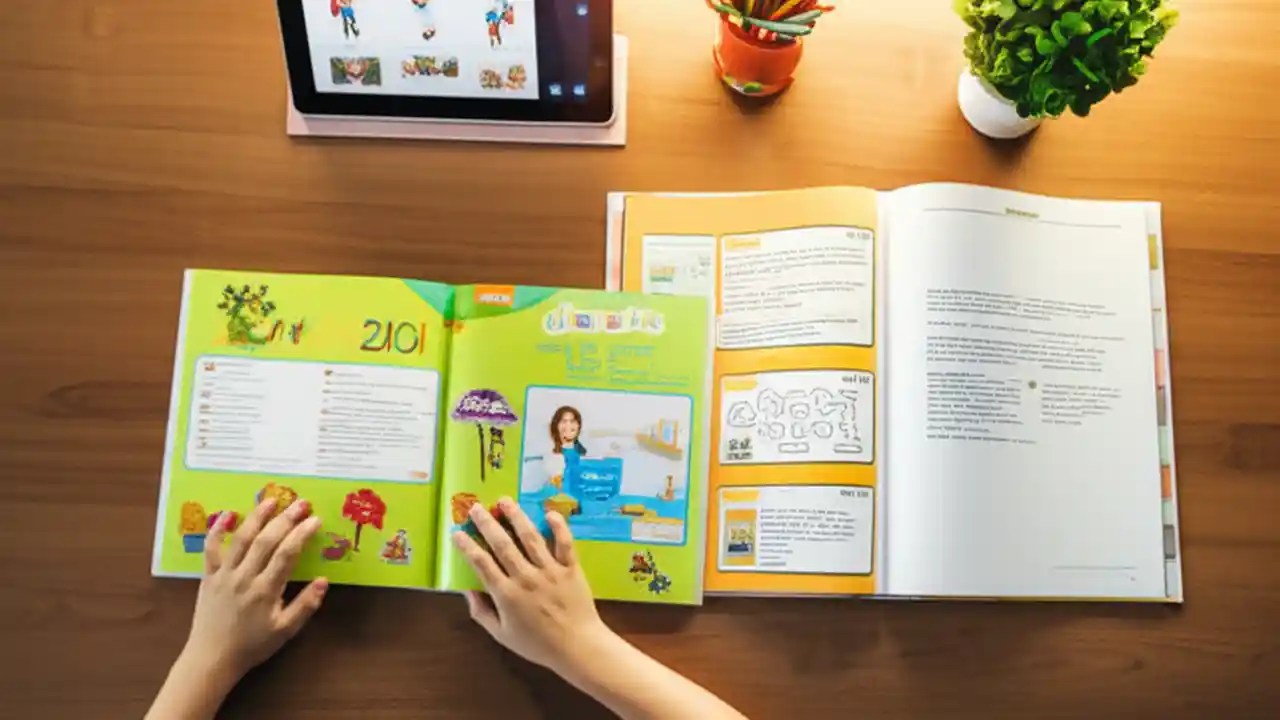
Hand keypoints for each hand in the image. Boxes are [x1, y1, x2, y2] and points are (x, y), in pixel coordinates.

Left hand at [183, 497, 328, 681]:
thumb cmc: (252, 646)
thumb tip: (323, 581)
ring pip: (241, 539)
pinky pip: (211, 549)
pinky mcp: (208, 576)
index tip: (315, 519)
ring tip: (272, 500)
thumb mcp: (285, 631)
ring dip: (257, 516)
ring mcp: (224, 574)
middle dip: (285, 518)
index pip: (287, 554)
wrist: (212, 658)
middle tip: (301, 503)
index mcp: (266, 590)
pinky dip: (217, 530)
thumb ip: (305, 606)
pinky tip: (228, 514)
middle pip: (266, 540)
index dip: (302, 533)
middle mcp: (245, 577)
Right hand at [454, 498, 613, 673]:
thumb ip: (482, 612)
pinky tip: (549, 513)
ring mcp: (550, 571)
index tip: (457, 532)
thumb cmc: (537, 644)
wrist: (577, 647)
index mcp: (506, 594)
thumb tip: (466, 591)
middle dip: (487, 523)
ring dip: (516, 517)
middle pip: (502, 544)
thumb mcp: (502, 634)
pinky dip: (558, 526)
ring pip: (530, 537)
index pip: (481, 563)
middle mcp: (526, 578)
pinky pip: (564, 543)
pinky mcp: (571, 568)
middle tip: (476, 507)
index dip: (467, 546)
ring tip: (504, 501)